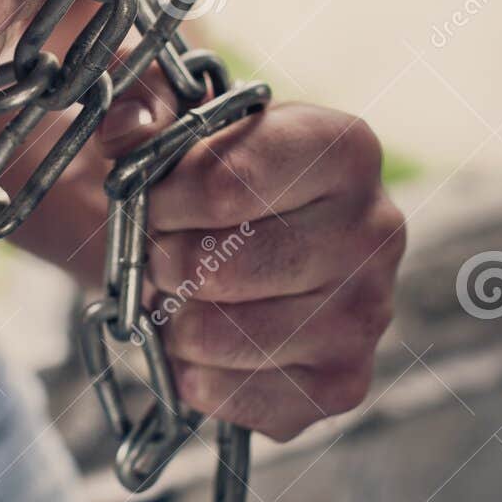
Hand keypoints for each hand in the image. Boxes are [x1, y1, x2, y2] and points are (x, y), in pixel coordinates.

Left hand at [100, 93, 405, 442]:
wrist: (238, 240)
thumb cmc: (208, 173)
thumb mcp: (174, 112)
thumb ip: (140, 102)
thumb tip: (125, 133)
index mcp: (343, 147)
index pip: (229, 183)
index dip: (164, 198)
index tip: (151, 200)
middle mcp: (376, 229)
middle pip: (220, 265)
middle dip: (163, 262)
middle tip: (160, 254)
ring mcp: (367, 314)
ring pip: (218, 334)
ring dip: (172, 321)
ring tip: (180, 296)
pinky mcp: (343, 383)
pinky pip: (236, 399)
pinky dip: (195, 378)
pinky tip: (202, 346)